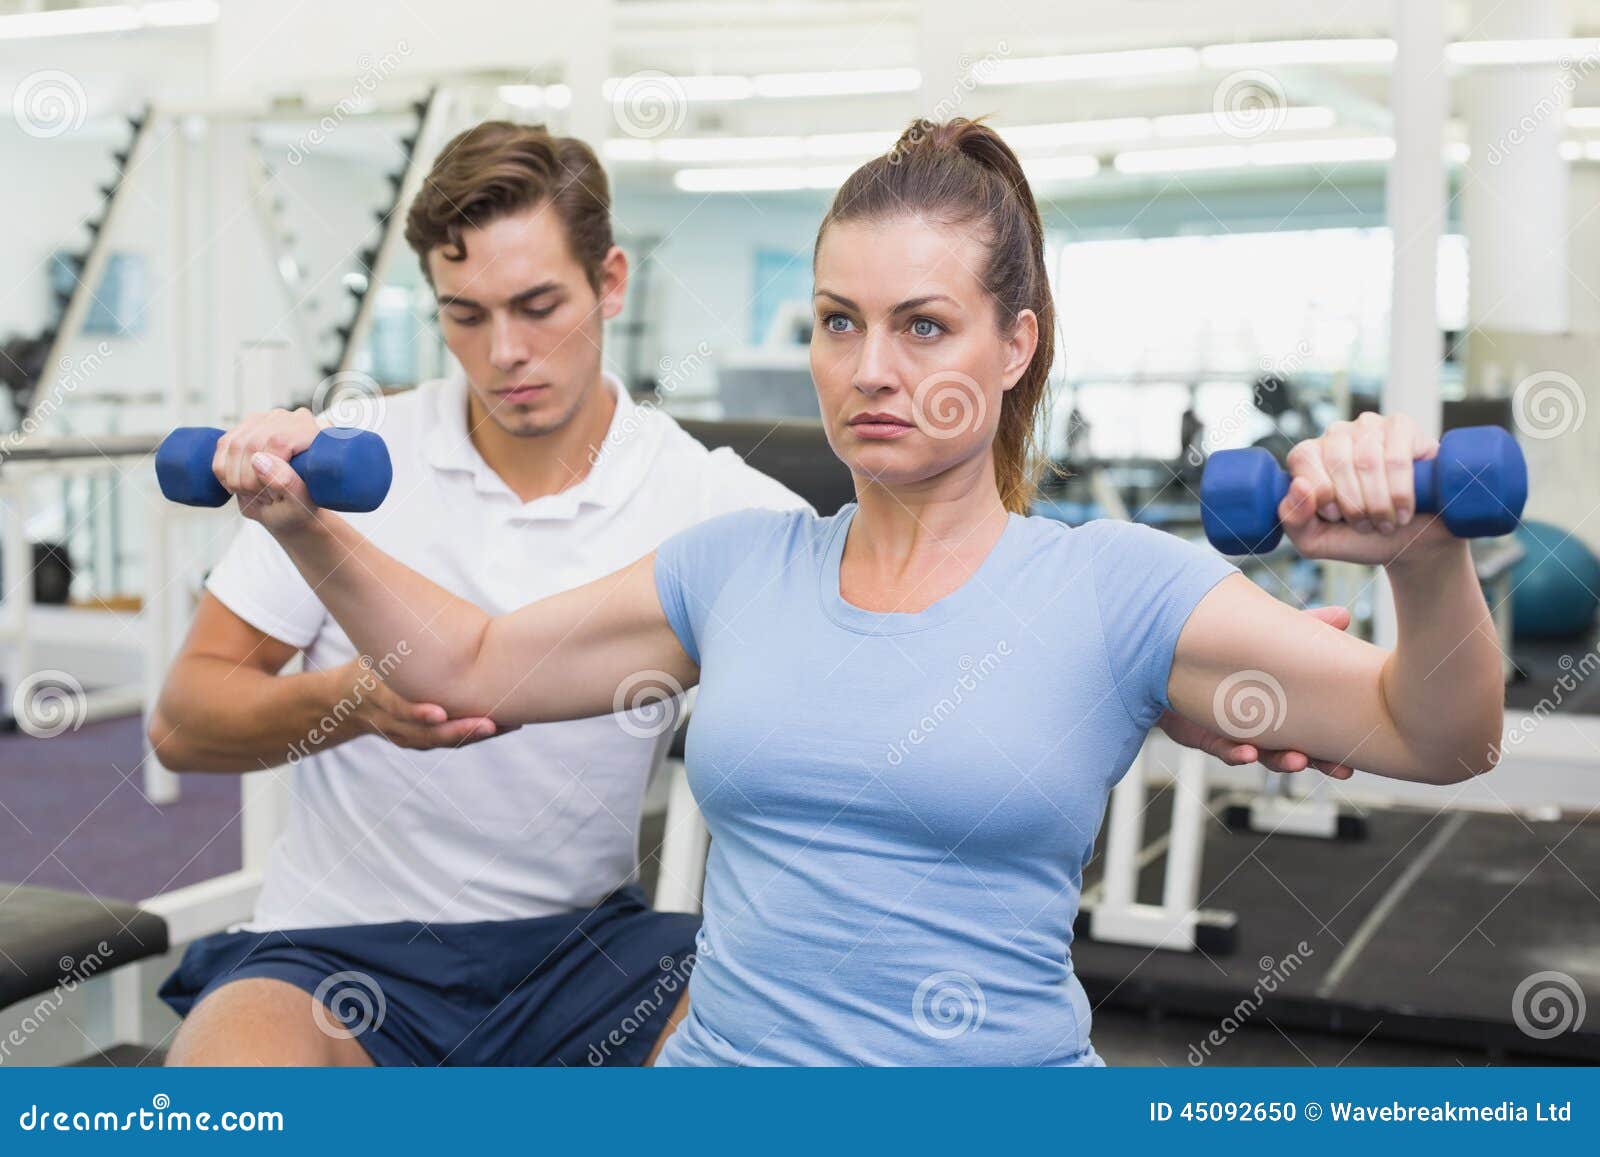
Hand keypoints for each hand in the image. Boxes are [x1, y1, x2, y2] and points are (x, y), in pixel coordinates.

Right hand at [212, 408, 322, 533]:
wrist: (291, 505)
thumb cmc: (301, 506)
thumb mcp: (300, 503)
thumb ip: (285, 483)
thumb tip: (259, 460)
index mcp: (310, 432)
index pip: (278, 441)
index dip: (268, 472)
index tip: (273, 493)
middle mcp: (287, 419)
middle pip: (251, 444)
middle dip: (249, 480)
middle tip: (263, 498)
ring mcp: (261, 420)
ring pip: (233, 445)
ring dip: (236, 478)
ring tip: (254, 493)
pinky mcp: (241, 429)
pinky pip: (221, 448)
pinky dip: (224, 473)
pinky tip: (240, 486)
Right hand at [332, 658, 519, 750]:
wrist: (345, 701)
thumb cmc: (369, 665)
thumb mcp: (375, 653)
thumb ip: (399, 642)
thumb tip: (437, 612)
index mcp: (376, 696)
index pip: (396, 708)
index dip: (416, 713)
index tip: (439, 713)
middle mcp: (390, 721)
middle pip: (425, 734)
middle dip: (458, 730)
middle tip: (489, 725)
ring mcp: (402, 735)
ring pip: (439, 741)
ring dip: (473, 734)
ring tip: (508, 724)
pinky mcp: (415, 740)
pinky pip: (444, 742)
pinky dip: (470, 736)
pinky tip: (502, 726)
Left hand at [1157, 605, 1355, 779]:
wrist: (1165, 656)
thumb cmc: (1224, 652)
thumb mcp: (1268, 639)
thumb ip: (1304, 627)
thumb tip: (1343, 614)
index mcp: (1278, 709)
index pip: (1310, 735)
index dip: (1331, 751)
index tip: (1351, 763)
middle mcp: (1255, 727)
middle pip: (1288, 752)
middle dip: (1314, 761)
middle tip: (1339, 768)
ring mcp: (1228, 732)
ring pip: (1258, 755)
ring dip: (1277, 759)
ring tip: (1297, 760)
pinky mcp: (1199, 733)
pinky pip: (1217, 747)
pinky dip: (1233, 752)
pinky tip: (1248, 752)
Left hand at [1279, 412, 1456, 566]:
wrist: (1410, 538)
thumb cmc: (1361, 536)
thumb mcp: (1317, 539)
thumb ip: (1294, 520)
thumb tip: (1297, 486)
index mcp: (1310, 455)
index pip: (1303, 459)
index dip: (1320, 492)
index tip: (1336, 517)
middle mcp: (1337, 434)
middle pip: (1338, 460)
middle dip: (1353, 504)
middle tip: (1365, 525)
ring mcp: (1370, 426)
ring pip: (1368, 460)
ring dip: (1378, 502)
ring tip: (1385, 522)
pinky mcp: (1402, 427)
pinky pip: (1397, 457)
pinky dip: (1400, 491)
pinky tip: (1404, 510)